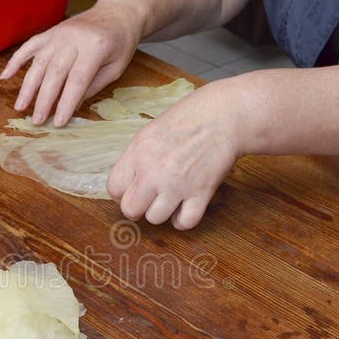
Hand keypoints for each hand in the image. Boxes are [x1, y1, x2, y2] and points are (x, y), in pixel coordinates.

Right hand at [0, 0, 144, 125]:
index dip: (66, 102)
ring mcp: (59, 34)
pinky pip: (30, 46)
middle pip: (55, 73)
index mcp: (95, 47)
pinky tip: (5, 76)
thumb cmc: (120, 43)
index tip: (59, 122)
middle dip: (44, 100)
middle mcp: (74, 38)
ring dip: (28, 87)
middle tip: (37, 120)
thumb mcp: (115, 68)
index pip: (77, 79)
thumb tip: (71, 106)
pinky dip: (16, 61)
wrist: (117, 12)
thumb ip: (93, 85)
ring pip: (39, 62)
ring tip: (21, 107)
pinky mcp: (50, 32)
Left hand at [106, 84, 243, 229]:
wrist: (224, 116)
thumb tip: (128, 184)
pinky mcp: (201, 192)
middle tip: (149, 200)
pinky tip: (185, 207)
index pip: (114, 188)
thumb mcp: (151, 132)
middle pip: (130, 209)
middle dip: (138, 208)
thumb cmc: (189, 119)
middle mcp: (154, 171)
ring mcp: (177, 184)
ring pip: (155, 219)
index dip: (122, 192)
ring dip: (162, 213)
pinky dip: (183, 220)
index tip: (134, 188)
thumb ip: (136, 158)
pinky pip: (184, 222)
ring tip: (170, 200)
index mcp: (138, 152)